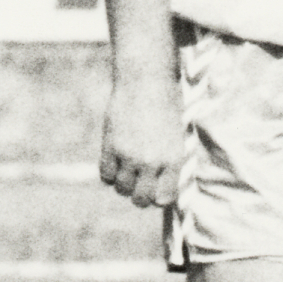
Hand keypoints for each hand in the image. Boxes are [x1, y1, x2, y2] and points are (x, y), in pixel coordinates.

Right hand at [100, 74, 183, 207]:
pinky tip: (116, 162)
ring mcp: (129, 156)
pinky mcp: (110, 146)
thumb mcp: (176, 136)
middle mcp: (151, 162)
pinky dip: (110, 172)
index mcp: (173, 160)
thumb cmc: (167, 106)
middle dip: (140, 196)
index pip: (165, 198)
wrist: (146, 82)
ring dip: (124, 184)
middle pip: (141, 199)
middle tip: (140, 185)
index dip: (160, 197)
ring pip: (121, 188)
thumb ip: (168, 163)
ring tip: (128, 170)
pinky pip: (106, 174)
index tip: (157, 190)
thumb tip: (159, 189)